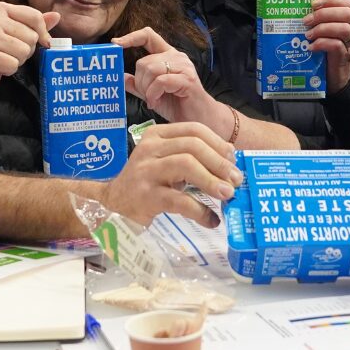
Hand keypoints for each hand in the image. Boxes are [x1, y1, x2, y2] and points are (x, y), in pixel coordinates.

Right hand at [0, 2, 59, 99]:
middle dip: (26, 49)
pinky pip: (14, 64)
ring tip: (3, 58)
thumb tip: (57, 16)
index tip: (40, 42)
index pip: (35, 17)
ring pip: (24, 51)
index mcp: (0, 8)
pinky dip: (9, 70)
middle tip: (9, 51)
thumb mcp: (16, 33)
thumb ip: (36, 24)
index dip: (42, 33)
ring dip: (18, 60)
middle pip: (32, 36)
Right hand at [94, 122, 241, 228]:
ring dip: (212, 180)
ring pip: (186, 165)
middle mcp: (149, 149)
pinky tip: (211, 220)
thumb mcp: (165, 162)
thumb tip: (230, 162)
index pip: (193, 130)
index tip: (233, 159)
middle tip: (236, 180)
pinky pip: (180, 200)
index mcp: (156, 135)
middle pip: (192, 146)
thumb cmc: (145, 183)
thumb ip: (191, 157)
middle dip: (219, 162)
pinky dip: (200, 210)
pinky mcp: (146, 196)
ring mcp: (146, 172)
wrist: (113, 204)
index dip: (218, 143)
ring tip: (228, 194)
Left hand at [113, 27, 218, 127]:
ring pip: (151, 70)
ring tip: (153, 100)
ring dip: (147, 90)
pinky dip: (154, 94)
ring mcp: (184, 67)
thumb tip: (120, 77)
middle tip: (147, 96)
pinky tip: (156, 103)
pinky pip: (160, 81)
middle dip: (140, 82)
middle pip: (144, 61)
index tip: (116, 43)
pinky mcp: (187, 80)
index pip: (148, 36)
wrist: (200, 120)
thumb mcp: (152, 93)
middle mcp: (176, 57)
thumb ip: (137, 84)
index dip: (131, 37)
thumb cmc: (178, 105)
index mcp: (168, 55)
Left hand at [303, 0, 349, 90]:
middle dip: (324, 14)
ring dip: (322, 29)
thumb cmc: (326, 52)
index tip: (313, 4)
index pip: (347, 3)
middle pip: (347, 14)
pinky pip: (337, 46)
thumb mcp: (324, 34)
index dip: (331, 0)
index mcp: (348, 22)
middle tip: (306, 21)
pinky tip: (311, 47)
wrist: (335, 79)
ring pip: (344, 29)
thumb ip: (318, 22)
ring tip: (308, 35)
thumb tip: (297, 9)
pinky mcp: (344, 58)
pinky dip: (322, 44)